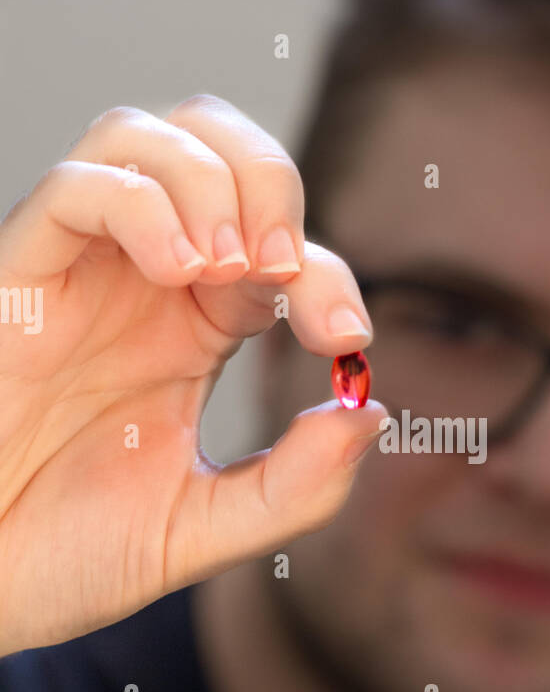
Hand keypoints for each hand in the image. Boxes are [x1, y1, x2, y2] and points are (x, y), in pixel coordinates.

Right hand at [0, 94, 384, 656]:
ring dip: (209, 180)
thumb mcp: (204, 529)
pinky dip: (140, 203)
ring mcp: (79, 273)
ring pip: (142, 136)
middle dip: (271, 180)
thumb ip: (295, 486)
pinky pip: (75, 187)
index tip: (345, 337)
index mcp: (196, 327)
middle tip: (281, 266)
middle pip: (214, 145)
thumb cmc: (68, 554)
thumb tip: (372, 412)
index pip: (281, 248)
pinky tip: (177, 269)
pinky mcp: (18, 278)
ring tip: (227, 265)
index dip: (329, 273)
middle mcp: (141, 282)